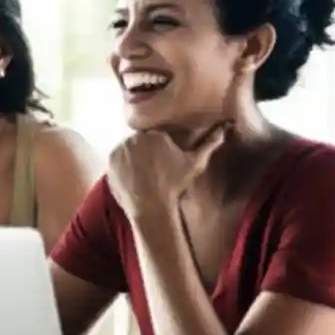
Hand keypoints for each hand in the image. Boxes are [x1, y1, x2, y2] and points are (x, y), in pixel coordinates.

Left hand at [108, 123, 228, 219]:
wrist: (151, 206)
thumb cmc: (175, 185)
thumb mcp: (195, 164)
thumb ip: (209, 144)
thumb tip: (224, 128)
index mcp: (155, 134)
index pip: (156, 136)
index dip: (160, 149)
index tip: (163, 162)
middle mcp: (135, 137)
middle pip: (140, 141)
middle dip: (146, 152)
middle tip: (153, 170)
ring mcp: (120, 148)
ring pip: (128, 149)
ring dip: (133, 158)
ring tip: (142, 175)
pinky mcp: (110, 160)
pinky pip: (117, 159)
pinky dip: (123, 166)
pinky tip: (132, 178)